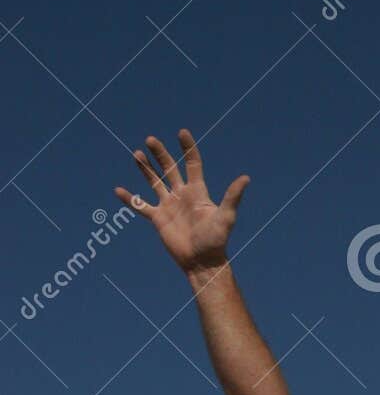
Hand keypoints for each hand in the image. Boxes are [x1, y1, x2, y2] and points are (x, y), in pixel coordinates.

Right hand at [115, 129, 248, 273]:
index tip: (182, 132)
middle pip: (170, 168)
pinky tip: (118, 190)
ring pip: (154, 182)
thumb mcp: (226, 217)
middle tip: (151, 139)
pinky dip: (130, 199)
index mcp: (197, 191)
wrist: (202, 262)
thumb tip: (246, 178)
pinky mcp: (158, 219)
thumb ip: (232, 197)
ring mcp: (169, 206)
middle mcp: (182, 195)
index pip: (192, 163)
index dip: (188, 148)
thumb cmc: (216, 240)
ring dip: (146, 168)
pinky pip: (141, 206)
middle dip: (160, 154)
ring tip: (137, 154)